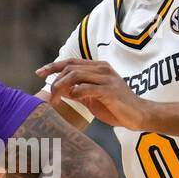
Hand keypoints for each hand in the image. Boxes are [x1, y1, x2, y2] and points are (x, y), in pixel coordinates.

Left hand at [37, 59, 151, 129]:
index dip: (53, 66)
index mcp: (98, 68)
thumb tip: (59, 89)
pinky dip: (76, 92)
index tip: (39, 73)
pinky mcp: (110, 90)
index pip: (71, 62)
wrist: (139, 115)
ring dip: (62, 86)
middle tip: (49, 94)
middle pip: (70, 67)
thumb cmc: (116, 107)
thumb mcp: (92, 98)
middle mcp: (102, 69)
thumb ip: (77, 91)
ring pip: (76, 75)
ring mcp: (107, 78)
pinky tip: (72, 98)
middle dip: (55, 78)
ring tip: (56, 99)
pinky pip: (87, 88)